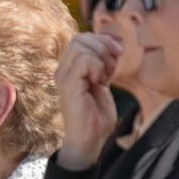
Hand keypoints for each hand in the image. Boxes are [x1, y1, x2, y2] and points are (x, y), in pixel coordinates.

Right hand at [53, 32, 121, 169]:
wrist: (89, 140)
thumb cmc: (96, 115)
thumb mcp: (102, 81)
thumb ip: (102, 62)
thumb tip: (113, 42)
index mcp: (69, 69)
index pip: (81, 38)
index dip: (102, 41)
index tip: (115, 57)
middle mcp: (62, 71)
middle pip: (80, 38)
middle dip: (103, 47)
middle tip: (112, 67)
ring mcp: (63, 78)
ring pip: (81, 46)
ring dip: (101, 58)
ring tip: (105, 76)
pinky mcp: (68, 86)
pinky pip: (85, 60)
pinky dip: (99, 67)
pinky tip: (100, 82)